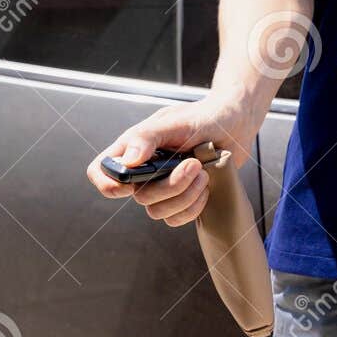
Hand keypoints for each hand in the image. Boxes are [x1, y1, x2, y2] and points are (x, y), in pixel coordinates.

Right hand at [84, 96, 257, 226]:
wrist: (235, 126)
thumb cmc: (204, 117)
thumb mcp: (175, 121)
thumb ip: (147, 137)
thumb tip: (128, 160)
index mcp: (133, 148)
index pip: (101, 170)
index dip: (106, 182)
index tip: (127, 185)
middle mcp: (143, 170)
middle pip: (138, 196)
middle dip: (169, 185)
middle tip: (193, 164)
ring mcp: (162, 187)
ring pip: (157, 211)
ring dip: (184, 195)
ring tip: (203, 172)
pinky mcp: (181, 200)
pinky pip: (176, 219)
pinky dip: (193, 207)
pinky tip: (206, 187)